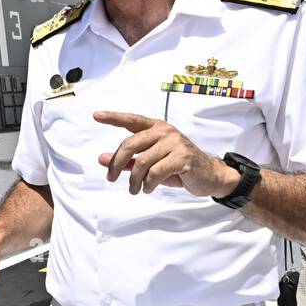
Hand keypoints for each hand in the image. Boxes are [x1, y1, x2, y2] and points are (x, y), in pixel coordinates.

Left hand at [94, 111, 237, 196]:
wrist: (208, 175)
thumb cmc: (177, 167)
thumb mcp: (150, 163)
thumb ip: (127, 160)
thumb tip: (102, 159)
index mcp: (156, 127)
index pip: (132, 120)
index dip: (113, 117)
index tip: (96, 115)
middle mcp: (164, 131)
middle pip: (130, 144)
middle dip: (116, 163)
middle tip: (111, 179)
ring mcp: (174, 143)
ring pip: (142, 162)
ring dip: (134, 180)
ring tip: (134, 189)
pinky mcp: (182, 158)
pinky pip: (155, 172)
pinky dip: (148, 184)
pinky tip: (148, 188)